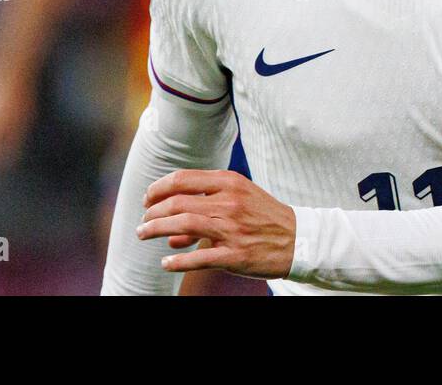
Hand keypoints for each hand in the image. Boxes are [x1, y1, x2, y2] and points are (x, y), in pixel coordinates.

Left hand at [137, 169, 295, 278]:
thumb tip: (171, 233)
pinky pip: (198, 258)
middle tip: (143, 222)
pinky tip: (166, 263)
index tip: (148, 199)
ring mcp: (231, 229)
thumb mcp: (240, 198)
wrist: (298, 239)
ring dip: (155, 230)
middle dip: (152, 212)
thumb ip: (206, 207)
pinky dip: (177, 262)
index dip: (158, 188)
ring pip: (182, 225)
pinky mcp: (235, 255)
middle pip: (177, 202)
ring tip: (143, 235)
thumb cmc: (264, 217)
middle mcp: (229, 202)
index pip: (182, 179)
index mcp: (230, 182)